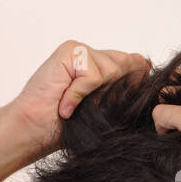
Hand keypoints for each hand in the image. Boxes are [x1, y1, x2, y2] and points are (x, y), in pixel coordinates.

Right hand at [11, 40, 150, 160]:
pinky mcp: (70, 51)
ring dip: (93, 95)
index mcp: (101, 66)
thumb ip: (123, 86)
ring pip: (112, 70)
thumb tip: (146, 66)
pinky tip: (64, 104)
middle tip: (86, 106)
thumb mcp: (104, 108)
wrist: (34, 130)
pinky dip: (80, 94)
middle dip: (112, 90)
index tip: (109, 104)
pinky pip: (93, 75)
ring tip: (72, 105)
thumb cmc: (64, 126)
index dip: (129, 83)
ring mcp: (80, 51)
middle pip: (127, 65)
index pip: (133, 64)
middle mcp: (92, 55)